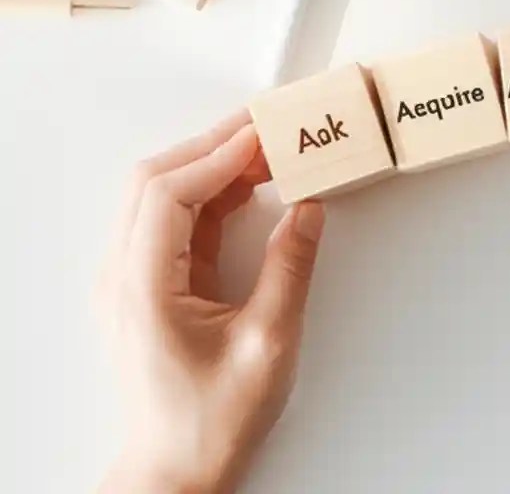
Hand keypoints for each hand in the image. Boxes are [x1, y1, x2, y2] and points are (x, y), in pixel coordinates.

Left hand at [98, 111, 326, 493]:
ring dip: (211, 167)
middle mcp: (125, 276)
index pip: (168, 193)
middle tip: (267, 126)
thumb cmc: (211, 421)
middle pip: (156, 181)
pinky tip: (248, 188)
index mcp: (143, 287)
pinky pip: (174, 221)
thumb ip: (289, 269)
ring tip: (266, 152)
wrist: (178, 467)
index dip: (216, 155)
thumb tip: (307, 211)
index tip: (262, 135)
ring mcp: (132, 279)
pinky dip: (210, 195)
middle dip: (213, 145)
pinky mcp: (150, 285)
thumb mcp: (268, 343)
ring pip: (161, 195)